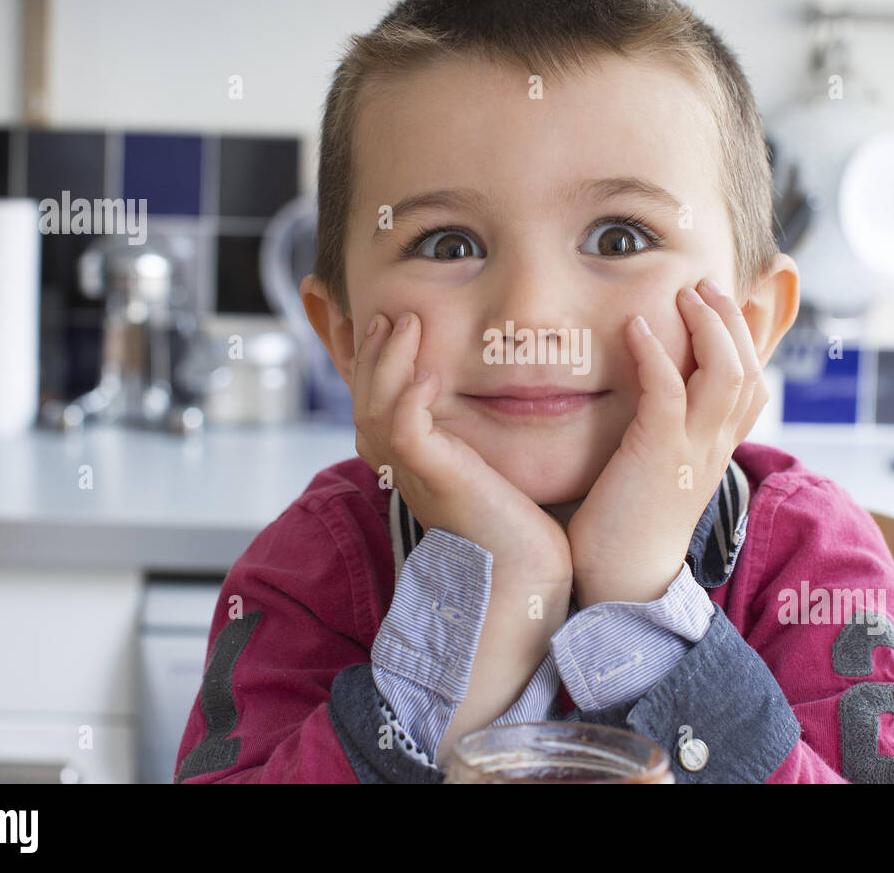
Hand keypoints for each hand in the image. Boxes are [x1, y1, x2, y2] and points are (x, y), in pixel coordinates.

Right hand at [352, 310, 572, 763]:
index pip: (379, 405)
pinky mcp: (437, 481)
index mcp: (417, 465)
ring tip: (406, 324)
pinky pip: (405, 432)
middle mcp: (406, 469)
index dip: (379, 364)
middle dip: (376, 353)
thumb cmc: (522, 529)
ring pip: (376, 409)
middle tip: (392, 314)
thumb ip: (482, 443)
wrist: (528, 578)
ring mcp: (416, 475)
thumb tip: (502, 402)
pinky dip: (410, 399)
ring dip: (390, 362)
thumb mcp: (493, 473)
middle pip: (365, 401)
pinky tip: (428, 375)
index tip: (393, 326)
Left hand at [566, 278, 767, 606]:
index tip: (730, 303)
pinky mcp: (659, 456)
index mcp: (717, 452)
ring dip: (706, 326)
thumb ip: (665, 439)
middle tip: (704, 286)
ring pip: (726, 373)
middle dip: (731, 320)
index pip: (754, 387)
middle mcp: (715, 448)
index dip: (749, 341)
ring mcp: (692, 452)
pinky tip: (634, 328)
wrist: (621, 583)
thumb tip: (652, 407)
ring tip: (684, 295)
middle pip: (749, 370)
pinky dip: (656, 353)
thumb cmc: (627, 528)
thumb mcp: (659, 474)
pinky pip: (669, 390)